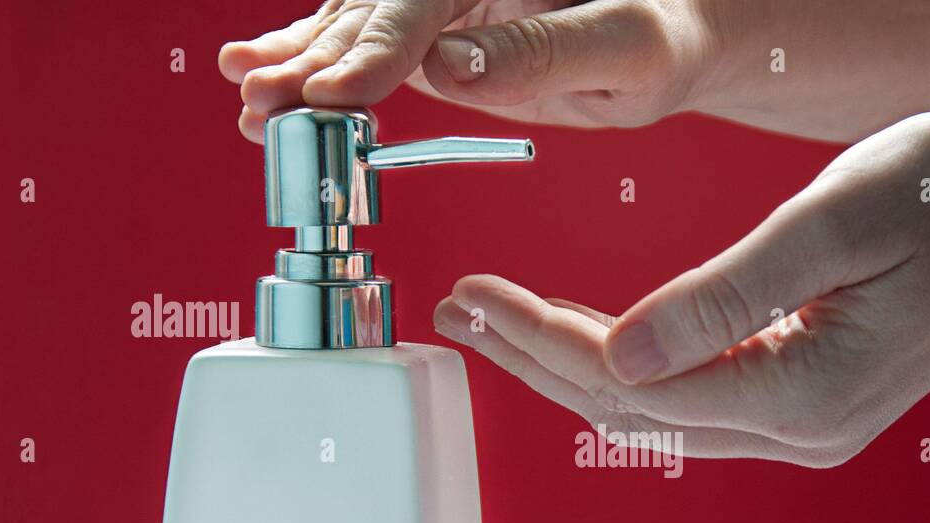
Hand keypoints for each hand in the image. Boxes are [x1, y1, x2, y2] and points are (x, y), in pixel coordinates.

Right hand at [219, 0, 711, 141]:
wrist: (681, 26)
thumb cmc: (670, 30)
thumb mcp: (626, 48)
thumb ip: (540, 54)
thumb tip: (449, 67)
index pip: (420, 4)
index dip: (371, 52)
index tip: (329, 96)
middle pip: (372, 10)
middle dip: (315, 62)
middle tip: (264, 105)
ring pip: (356, 22)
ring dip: (300, 63)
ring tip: (248, 96)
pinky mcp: (439, 26)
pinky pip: (369, 38)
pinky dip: (320, 61)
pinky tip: (263, 70)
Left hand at [433, 113, 929, 466]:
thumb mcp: (833, 221)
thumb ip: (722, 293)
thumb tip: (616, 351)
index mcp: (802, 392)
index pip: (633, 379)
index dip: (541, 340)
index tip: (475, 298)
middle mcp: (800, 432)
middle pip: (630, 411)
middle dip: (535, 359)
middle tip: (459, 311)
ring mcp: (806, 430)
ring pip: (655, 416)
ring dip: (570, 370)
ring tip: (497, 323)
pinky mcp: (808, 409)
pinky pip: (693, 404)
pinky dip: (626, 373)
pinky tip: (582, 340)